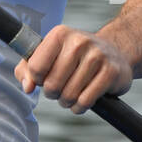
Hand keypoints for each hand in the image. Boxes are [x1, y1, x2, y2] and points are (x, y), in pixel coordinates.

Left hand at [13, 25, 132, 114]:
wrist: (114, 51)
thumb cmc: (75, 56)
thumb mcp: (50, 55)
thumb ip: (28, 69)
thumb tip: (27, 87)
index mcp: (59, 34)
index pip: (35, 67)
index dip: (37, 79)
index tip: (44, 78)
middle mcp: (78, 41)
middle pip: (51, 84)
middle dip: (52, 93)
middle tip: (58, 90)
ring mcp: (96, 56)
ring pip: (69, 94)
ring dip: (66, 101)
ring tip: (70, 95)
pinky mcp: (110, 72)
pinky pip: (85, 101)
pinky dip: (79, 107)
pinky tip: (81, 101)